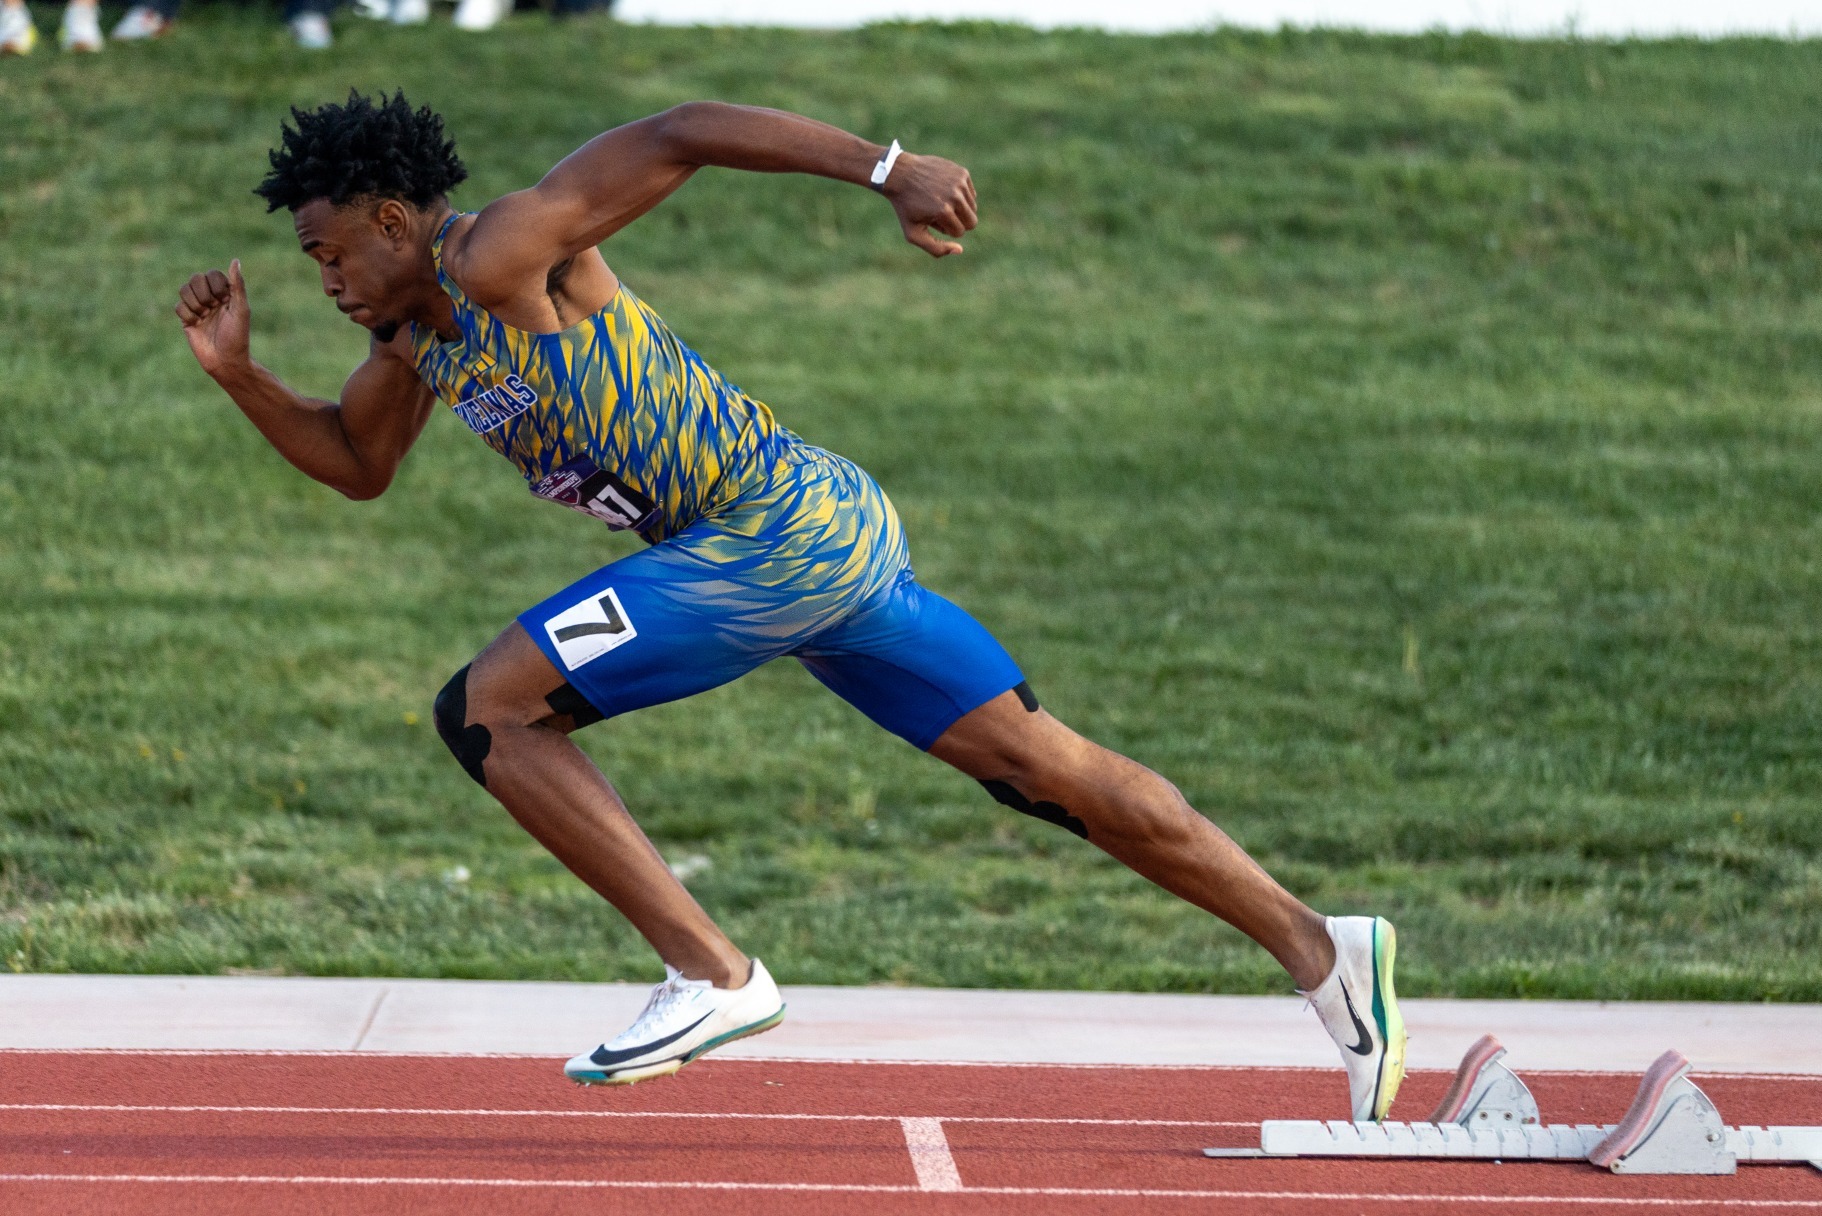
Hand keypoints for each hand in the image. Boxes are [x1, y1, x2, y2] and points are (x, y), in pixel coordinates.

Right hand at [176, 260, 250, 376]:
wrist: (225, 362)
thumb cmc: (237, 337)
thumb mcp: (241, 310)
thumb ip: (237, 285)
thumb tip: (235, 260)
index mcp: (226, 294)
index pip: (212, 274)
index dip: (215, 285)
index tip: (223, 301)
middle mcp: (212, 299)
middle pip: (196, 279)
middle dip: (203, 294)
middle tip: (212, 309)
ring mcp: (198, 308)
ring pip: (184, 290)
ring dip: (194, 304)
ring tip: (204, 317)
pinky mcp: (187, 319)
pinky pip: (178, 307)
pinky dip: (187, 315)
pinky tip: (196, 326)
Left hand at [883, 153, 976, 256]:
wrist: (900, 173)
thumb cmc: (906, 207)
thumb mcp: (914, 233)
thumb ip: (936, 248)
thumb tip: (960, 250)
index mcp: (944, 212)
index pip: (960, 232)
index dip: (946, 229)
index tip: (933, 220)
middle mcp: (955, 196)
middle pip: (972, 221)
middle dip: (958, 222)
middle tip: (941, 215)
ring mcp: (960, 182)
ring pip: (973, 207)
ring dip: (959, 208)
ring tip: (940, 201)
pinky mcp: (962, 172)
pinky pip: (971, 193)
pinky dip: (960, 195)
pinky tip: (944, 190)